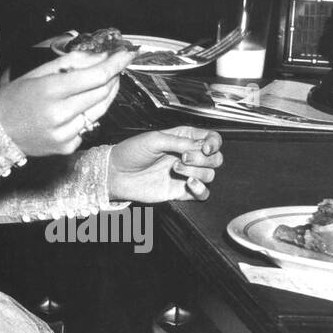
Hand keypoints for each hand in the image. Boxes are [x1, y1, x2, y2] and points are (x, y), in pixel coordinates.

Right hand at [0, 49, 133, 157]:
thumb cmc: (13, 100)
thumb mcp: (35, 74)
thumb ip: (69, 64)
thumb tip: (99, 57)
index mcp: (49, 91)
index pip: (96, 76)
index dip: (116, 63)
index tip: (126, 53)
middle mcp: (58, 114)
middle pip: (103, 92)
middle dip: (114, 76)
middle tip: (115, 65)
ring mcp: (64, 133)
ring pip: (101, 110)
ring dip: (107, 93)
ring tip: (103, 82)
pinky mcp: (67, 147)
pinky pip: (88, 125)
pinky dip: (88, 113)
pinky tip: (76, 108)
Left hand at [108, 127, 223, 203]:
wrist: (117, 173)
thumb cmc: (131, 152)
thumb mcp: (155, 139)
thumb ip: (180, 142)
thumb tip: (200, 146)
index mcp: (183, 139)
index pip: (211, 138)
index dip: (214, 143)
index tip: (205, 147)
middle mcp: (187, 156)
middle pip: (215, 158)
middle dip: (203, 158)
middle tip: (184, 157)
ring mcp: (186, 174)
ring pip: (210, 175)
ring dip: (197, 171)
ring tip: (176, 168)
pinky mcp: (181, 190)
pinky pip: (203, 193)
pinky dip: (201, 189)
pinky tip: (189, 183)